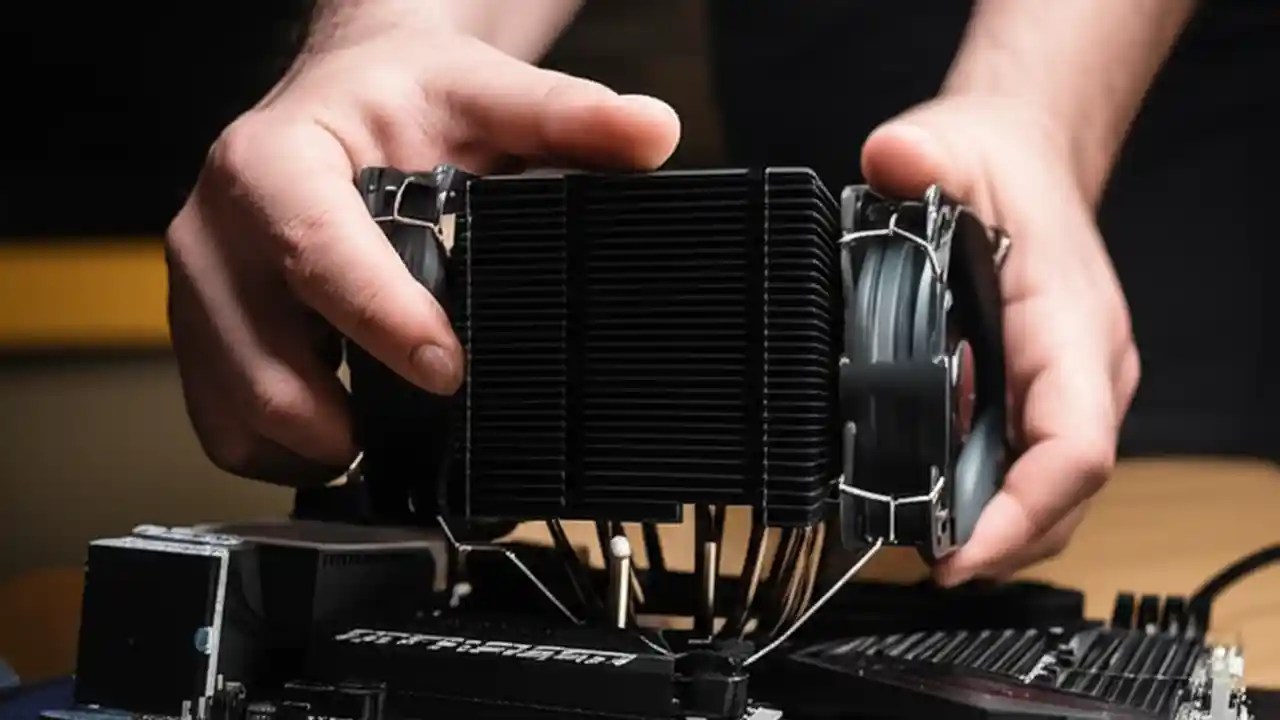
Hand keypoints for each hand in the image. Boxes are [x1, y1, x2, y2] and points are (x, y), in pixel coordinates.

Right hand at [166, 24, 679, 485]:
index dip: (382, 321)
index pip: (315, 255)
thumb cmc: (401, 95)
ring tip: (390, 432)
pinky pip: (225, 428)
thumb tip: (651, 134)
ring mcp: (201, 290)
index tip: (448, 368)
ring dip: (319, 443)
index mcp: (272, 162)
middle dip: (351, 414)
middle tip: (438, 413)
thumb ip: (565, 117)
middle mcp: (218, 231)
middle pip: (265, 363)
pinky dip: (284, 451)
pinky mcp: (202, 334)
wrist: (346, 93)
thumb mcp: (483, 91)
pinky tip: (346, 428)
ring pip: (240, 412)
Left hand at [860, 96, 1139, 584]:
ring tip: (924, 545)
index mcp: (1072, 325)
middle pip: (1064, 494)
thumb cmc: (1001, 169)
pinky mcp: (1044, 396)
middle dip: (1000, 541)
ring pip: (1051, 493)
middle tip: (925, 562)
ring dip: (994, 531)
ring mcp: (1071, 389)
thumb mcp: (951, 147)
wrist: (1022, 162)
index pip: (1075, 444)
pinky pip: (1031, 471)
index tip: (962, 551)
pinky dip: (991, 502)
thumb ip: (919, 153)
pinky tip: (939, 509)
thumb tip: (887, 160)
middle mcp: (1087, 370)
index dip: (1023, 511)